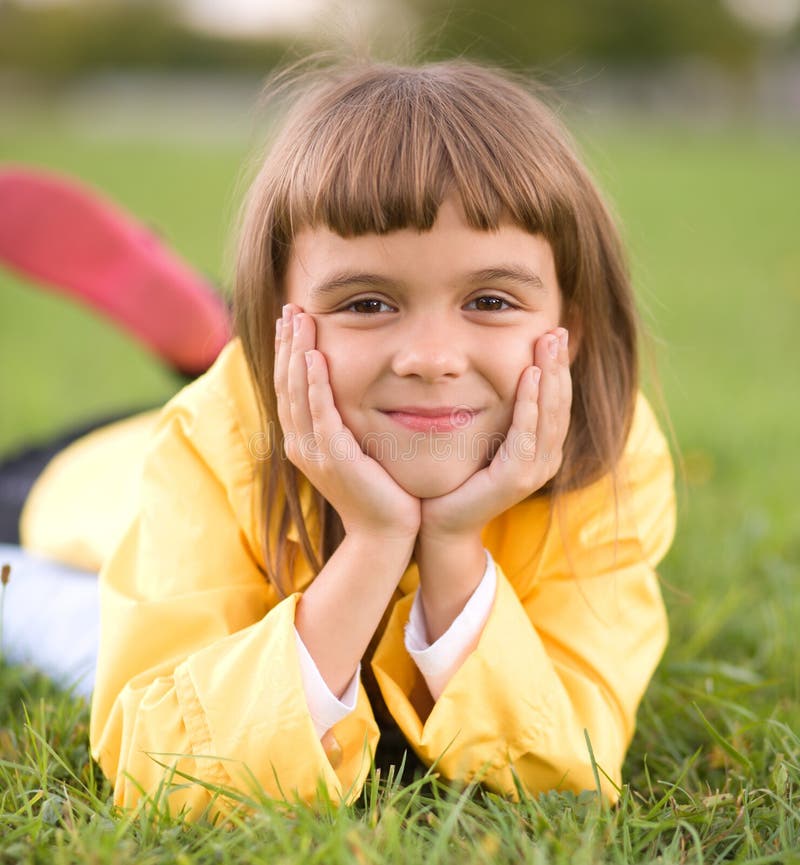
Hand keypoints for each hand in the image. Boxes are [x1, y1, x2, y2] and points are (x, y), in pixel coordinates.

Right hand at [274, 303, 420, 540]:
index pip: (288, 387)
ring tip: (299, 319)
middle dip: (287, 343)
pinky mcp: (334, 458)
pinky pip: (320, 413)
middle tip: (290, 307)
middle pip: (285, 383)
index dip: (287, 352)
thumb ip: (344, 423)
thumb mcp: (355, 450)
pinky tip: (316, 357)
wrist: (384, 533)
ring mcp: (313, 452)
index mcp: (302, 440)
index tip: (292, 321)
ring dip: (297, 353)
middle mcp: (300, 443)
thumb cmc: (377, 491)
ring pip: (297, 393)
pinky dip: (316, 384)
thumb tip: (351, 393)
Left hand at [419, 327, 571, 541]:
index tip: (555, 333)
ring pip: (550, 414)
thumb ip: (499, 413)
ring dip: (550, 376)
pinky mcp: (517, 478)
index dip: (559, 367)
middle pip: (560, 403)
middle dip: (559, 364)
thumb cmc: (458, 478)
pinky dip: (530, 404)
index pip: (557, 401)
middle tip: (558, 329)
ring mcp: (535, 470)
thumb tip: (498, 373)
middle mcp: (547, 459)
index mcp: (543, 449)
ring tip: (549, 343)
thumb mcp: (484, 438)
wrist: (442, 522)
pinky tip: (530, 377)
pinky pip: (527, 433)